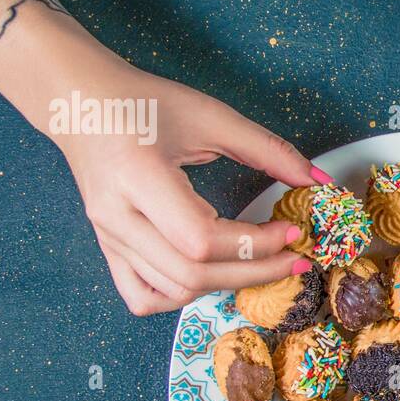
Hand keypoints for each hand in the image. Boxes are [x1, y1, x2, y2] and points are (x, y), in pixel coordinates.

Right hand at [52, 61, 325, 315]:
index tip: (292, 230)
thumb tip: (317, 181)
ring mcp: (108, 238)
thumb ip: (268, 150)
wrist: (81, 103)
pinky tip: (209, 274)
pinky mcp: (108, 248)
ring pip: (172, 291)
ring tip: (258, 263)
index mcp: (138, 177)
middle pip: (191, 275)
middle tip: (293, 259)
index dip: (255, 244)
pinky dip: (181, 296)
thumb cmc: (143, 103)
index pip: (201, 239)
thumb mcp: (210, 116)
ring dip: (224, 284)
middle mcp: (117, 217)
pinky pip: (144, 297)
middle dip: (253, 272)